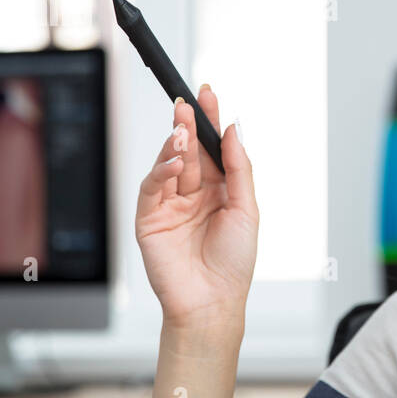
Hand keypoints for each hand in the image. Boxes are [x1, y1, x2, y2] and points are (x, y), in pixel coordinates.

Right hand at [135, 85, 258, 333]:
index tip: (208, 95)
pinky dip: (161, 170)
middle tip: (188, 102)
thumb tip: (234, 130)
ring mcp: (170, 205)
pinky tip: (174, 160)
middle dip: (188, 124)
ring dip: (175, 144)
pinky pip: (152, 186)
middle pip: (189, 151)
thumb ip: (239, 168)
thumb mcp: (247, 209)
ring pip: (169, 164)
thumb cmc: (234, 263)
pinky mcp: (149, 218)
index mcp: (219, 191)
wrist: (212, 302)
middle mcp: (193, 195)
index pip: (212, 148)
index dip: (210, 122)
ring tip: (182, 129)